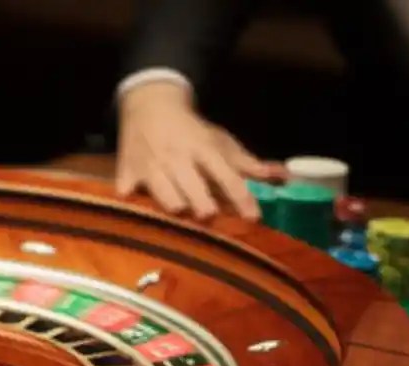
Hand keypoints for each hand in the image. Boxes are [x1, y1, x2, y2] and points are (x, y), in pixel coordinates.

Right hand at [115, 82, 282, 220]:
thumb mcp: (219, 141)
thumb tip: (281, 177)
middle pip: (193, 188)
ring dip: (173, 206)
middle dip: (203, 204)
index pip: (227, 176)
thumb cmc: (190, 131)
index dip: (242, 198)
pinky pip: (128, 194)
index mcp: (204, 148)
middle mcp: (178, 158)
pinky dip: (133, 205)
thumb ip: (247, 164)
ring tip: (181, 214)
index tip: (254, 218)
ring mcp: (150, 167)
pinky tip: (140, 215)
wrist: (149, 104)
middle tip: (211, 215)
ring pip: (163, 194)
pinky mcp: (126, 174)